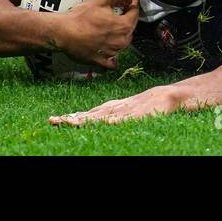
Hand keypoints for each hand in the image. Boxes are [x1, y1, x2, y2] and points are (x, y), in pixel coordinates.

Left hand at [50, 86, 178, 125]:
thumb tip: (88, 116)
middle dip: (71, 118)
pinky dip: (112, 121)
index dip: (71, 117)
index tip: (55, 120)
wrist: (168, 96)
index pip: (87, 114)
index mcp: (111, 108)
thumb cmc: (145, 105)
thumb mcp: (124, 108)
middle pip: (89, 115)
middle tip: (53, 121)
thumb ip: (109, 112)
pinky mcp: (137, 115)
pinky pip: (122, 119)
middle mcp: (115, 109)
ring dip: (85, 120)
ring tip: (68, 123)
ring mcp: (125, 112)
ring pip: (101, 117)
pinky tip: (103, 124)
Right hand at [51, 0, 138, 69]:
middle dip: (128, 19)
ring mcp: (112, 53)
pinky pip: (112, 62)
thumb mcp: (100, 0)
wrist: (63, 33)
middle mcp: (121, 41)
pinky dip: (113, 57)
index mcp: (123, 26)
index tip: (132, 0)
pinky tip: (110, 51)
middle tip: (123, 12)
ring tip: (114, 28)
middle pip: (130, 29)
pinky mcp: (101, 61)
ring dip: (121, 36)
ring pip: (123, 44)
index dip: (134, 5)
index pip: (135, 14)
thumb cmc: (80, 17)